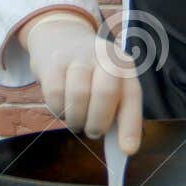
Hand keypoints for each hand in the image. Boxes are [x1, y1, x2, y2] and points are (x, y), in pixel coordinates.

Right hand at [18, 11, 143, 153]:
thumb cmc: (90, 71)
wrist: (60, 36)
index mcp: (124, 65)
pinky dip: (58, 111)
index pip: (132, 96)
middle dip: (98, 122)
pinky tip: (62, 108)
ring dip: (77, 119)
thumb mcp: (108, 82)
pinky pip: (55, 95)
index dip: (131, 125)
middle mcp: (105, 56)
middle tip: (93, 132)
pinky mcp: (53, 61)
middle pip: (106, 93)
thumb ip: (115, 110)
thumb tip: (120, 147)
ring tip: (76, 120)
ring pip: (78, 96)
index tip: (128, 150)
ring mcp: (78, 55)